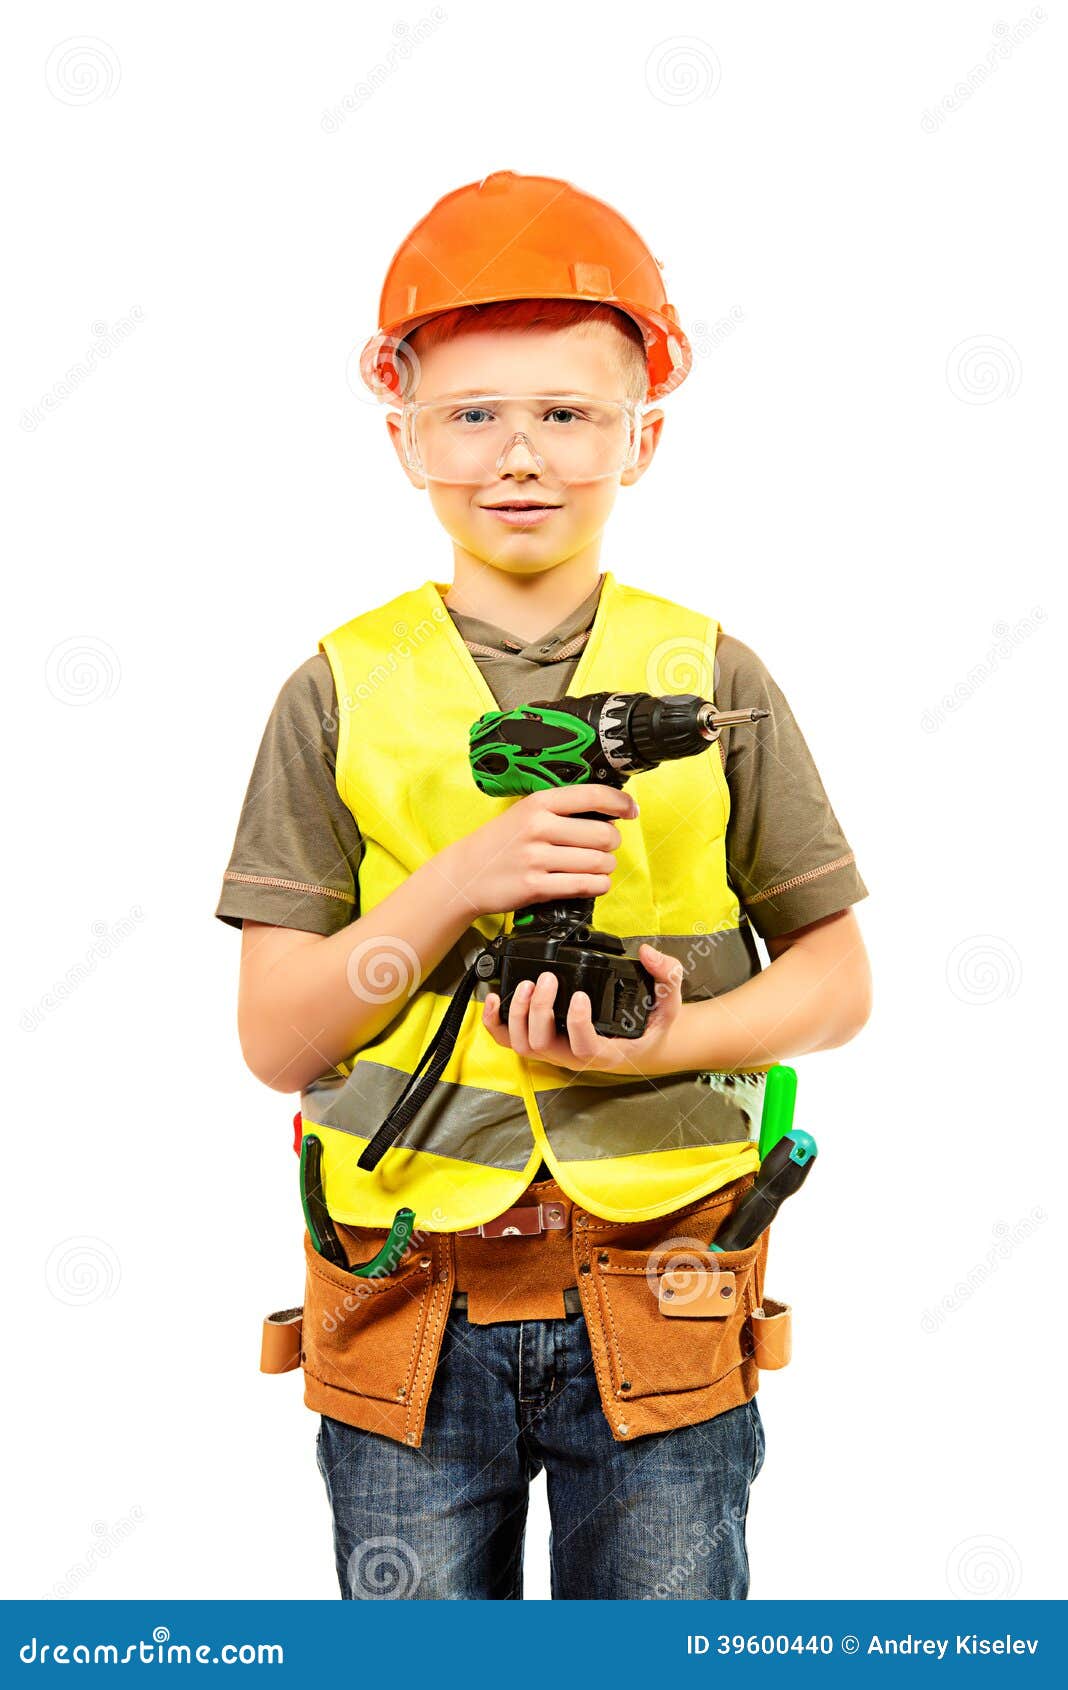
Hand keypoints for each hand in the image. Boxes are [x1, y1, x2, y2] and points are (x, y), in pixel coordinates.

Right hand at [441, 785, 638, 921]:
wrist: (465, 873)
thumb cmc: (500, 843)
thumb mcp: (526, 813)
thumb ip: (562, 809)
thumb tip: (611, 812)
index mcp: (539, 803)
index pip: (594, 795)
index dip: (621, 804)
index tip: (630, 811)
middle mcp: (538, 827)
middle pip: (604, 835)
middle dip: (613, 843)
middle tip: (604, 847)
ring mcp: (536, 858)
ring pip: (599, 863)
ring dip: (606, 867)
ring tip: (595, 866)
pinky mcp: (536, 886)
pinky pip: (586, 886)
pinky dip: (598, 885)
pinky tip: (592, 882)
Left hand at [480, 943, 684, 1075]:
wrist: (640, 1045)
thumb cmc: (651, 1027)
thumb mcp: (669, 1003)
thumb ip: (667, 976)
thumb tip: (649, 953)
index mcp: (606, 1052)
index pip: (584, 1047)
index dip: (576, 1024)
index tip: (580, 996)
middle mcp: (575, 1056)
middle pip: (544, 1043)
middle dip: (540, 1010)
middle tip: (547, 979)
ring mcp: (555, 1051)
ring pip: (523, 1045)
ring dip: (519, 1014)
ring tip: (528, 984)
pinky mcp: (542, 1042)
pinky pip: (510, 1040)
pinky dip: (497, 1023)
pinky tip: (495, 998)